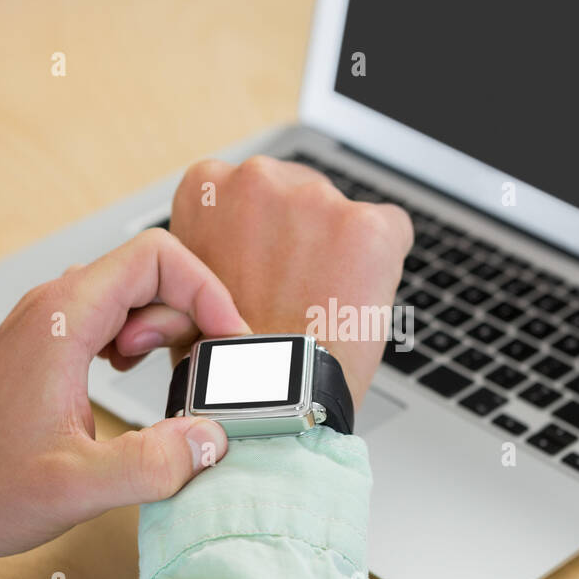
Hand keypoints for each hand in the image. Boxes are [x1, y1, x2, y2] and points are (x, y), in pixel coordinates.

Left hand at [0, 229, 248, 578]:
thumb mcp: (74, 488)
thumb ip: (152, 465)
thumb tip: (212, 440)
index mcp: (63, 320)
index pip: (156, 256)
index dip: (206, 290)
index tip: (230, 342)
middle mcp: (55, 308)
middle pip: (150, 272)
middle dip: (193, 315)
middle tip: (201, 373)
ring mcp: (48, 326)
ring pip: (132, 296)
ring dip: (168, 332)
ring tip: (170, 383)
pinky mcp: (45, 350)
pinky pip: (110, 321)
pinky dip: (141, 344)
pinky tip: (136, 384)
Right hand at [168, 156, 412, 405]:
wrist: (268, 398)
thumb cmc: (225, 358)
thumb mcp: (187, 291)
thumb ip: (205, 255)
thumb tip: (208, 264)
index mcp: (207, 188)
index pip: (251, 189)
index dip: (265, 234)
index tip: (267, 265)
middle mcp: (259, 180)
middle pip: (301, 194)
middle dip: (305, 237)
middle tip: (297, 291)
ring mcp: (317, 200)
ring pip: (345, 215)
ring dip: (341, 251)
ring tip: (325, 303)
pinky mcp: (369, 226)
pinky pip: (392, 231)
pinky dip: (383, 264)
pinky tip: (358, 300)